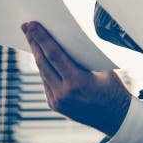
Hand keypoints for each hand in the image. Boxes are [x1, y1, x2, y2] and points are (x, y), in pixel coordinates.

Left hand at [22, 21, 131, 136]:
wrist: (115, 117)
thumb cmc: (113, 90)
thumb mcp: (101, 69)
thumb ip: (83, 59)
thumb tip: (69, 41)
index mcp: (77, 81)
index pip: (54, 55)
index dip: (42, 39)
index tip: (33, 26)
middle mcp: (64, 93)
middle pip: (42, 63)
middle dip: (34, 43)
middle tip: (27, 28)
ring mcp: (57, 101)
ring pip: (42, 73)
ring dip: (37, 55)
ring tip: (33, 40)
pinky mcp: (55, 105)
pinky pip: (46, 83)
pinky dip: (45, 69)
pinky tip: (43, 58)